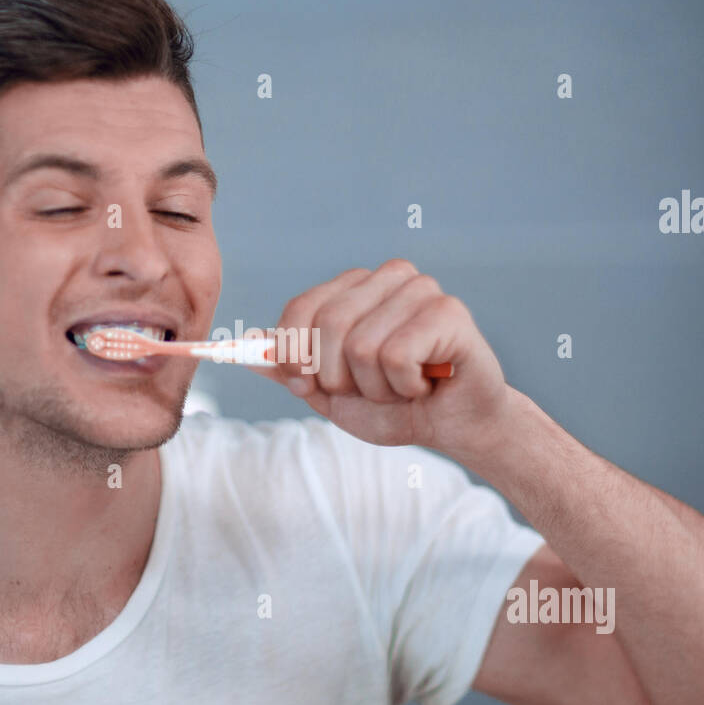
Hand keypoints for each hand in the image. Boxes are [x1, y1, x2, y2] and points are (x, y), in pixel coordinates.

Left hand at [249, 259, 511, 449]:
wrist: (454, 427)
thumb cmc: (395, 404)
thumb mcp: (330, 393)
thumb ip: (292, 369)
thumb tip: (249, 350)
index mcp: (354, 287)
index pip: (299, 309)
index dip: (294, 356)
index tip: (308, 385)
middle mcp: (387, 277)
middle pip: (328, 325)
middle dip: (338, 378)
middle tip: (371, 389)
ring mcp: (420, 289)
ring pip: (362, 346)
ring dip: (377, 388)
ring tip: (403, 386)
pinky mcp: (448, 311)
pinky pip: (396, 355)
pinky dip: (404, 386)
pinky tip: (426, 383)